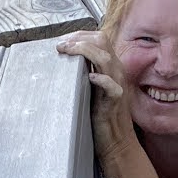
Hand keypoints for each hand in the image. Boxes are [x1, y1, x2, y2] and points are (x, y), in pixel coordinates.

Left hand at [58, 29, 133, 159]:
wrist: (117, 141)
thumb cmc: (103, 117)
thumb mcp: (93, 89)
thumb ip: (85, 73)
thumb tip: (65, 62)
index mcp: (112, 67)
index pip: (99, 38)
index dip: (79, 35)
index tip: (63, 41)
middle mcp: (116, 72)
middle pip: (102, 41)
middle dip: (78, 38)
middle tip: (60, 45)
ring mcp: (117, 85)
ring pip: (105, 58)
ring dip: (84, 51)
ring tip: (66, 52)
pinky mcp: (115, 101)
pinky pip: (112, 86)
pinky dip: (101, 79)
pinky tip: (90, 77)